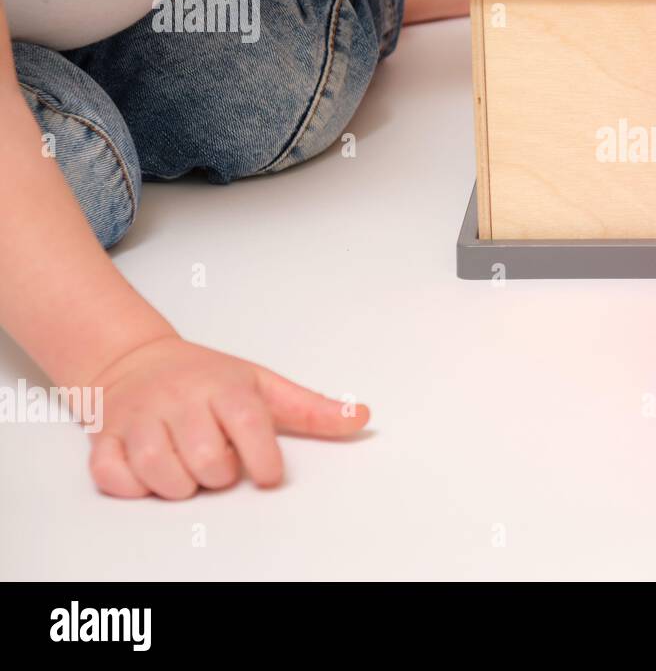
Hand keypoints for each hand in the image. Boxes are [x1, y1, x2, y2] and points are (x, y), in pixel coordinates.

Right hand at [87, 335, 368, 498]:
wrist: (134, 360)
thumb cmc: (206, 378)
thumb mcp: (262, 385)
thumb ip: (311, 408)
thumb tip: (362, 418)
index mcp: (223, 385)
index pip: (249, 424)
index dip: (263, 458)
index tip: (270, 475)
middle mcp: (180, 399)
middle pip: (207, 460)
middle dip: (221, 474)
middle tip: (221, 461)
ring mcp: (138, 418)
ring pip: (161, 472)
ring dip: (181, 485)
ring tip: (189, 468)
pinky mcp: (104, 438)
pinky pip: (114, 477)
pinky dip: (134, 486)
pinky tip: (150, 473)